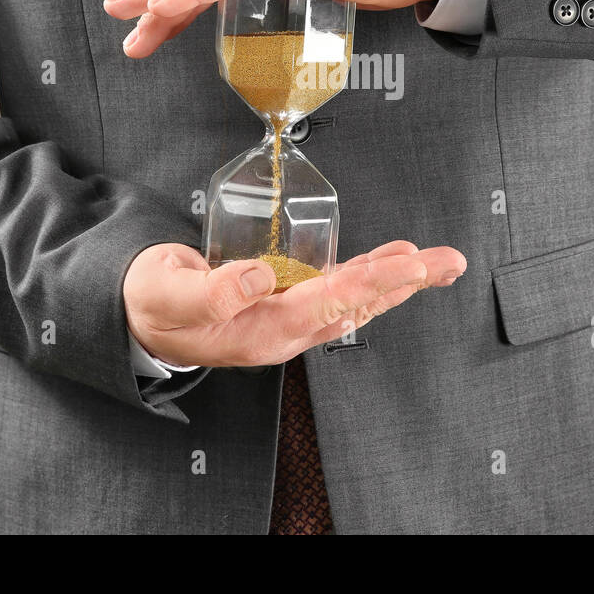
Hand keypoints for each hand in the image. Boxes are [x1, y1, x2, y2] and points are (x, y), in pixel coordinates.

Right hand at [124, 240, 466, 366]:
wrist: (142, 319)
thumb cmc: (155, 305)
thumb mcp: (170, 297)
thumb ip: (212, 292)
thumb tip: (260, 276)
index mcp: (262, 332)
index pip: (330, 303)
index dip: (373, 281)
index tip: (412, 265)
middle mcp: (286, 331)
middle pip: (358, 304)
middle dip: (406, 283)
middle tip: (451, 263)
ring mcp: (289, 320)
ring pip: (355, 300)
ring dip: (398, 280)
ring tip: (438, 261)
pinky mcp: (286, 305)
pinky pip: (339, 292)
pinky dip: (370, 276)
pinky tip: (393, 264)